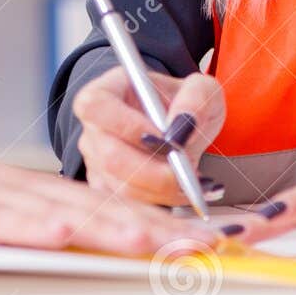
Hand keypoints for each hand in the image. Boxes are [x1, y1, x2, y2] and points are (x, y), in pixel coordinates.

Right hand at [0, 110, 215, 254]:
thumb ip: (25, 212)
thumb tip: (66, 228)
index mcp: (28, 193)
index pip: (100, 207)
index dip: (150, 223)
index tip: (198, 240)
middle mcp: (17, 192)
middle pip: (93, 209)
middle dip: (149, 228)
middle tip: (199, 245)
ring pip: (56, 213)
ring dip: (106, 227)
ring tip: (151, 242)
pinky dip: (27, 227)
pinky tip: (58, 235)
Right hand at [72, 67, 224, 207]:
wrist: (182, 128)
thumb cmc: (184, 103)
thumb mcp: (202, 90)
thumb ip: (195, 99)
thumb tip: (181, 125)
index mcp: (107, 91)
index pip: (96, 106)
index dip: (127, 125)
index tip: (164, 138)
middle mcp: (94, 127)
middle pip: (109, 156)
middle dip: (153, 172)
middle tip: (186, 173)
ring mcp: (96, 161)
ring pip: (122, 186)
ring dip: (162, 191)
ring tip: (192, 183)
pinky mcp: (107, 189)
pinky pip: (130, 205)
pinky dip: (161, 203)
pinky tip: (182, 192)